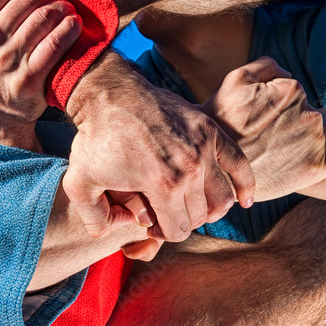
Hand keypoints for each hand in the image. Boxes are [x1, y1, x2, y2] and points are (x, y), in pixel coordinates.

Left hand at [63, 52, 254, 241]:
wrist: (110, 94)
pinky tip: (245, 200)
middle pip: (199, 216)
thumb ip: (95, 219)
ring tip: (193, 206)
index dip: (162, 232)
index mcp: (163, 185)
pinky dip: (246, 186)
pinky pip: (240, 165)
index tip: (149, 221)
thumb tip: (120, 232)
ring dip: (210, 210)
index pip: (178, 230)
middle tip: (164, 211)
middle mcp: (190, 168)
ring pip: (223, 198)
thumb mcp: (79, 183)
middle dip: (181, 220)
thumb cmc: (95, 138)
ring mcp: (204, 147)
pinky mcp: (210, 130)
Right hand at [201, 57, 325, 201]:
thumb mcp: (234, 80)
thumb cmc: (221, 124)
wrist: (214, 170)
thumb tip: (285, 71)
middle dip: (310, 112)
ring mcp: (316, 143)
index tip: (265, 118)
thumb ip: (266, 65)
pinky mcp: (319, 168)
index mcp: (289, 90)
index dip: (281, 102)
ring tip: (300, 141)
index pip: (297, 88)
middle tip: (282, 132)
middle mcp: (307, 114)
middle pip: (321, 104)